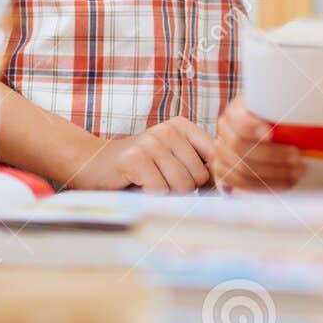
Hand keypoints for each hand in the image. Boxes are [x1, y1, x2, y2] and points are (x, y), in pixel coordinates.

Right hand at [68, 117, 215, 191]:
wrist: (92, 165)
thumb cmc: (139, 170)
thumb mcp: (172, 163)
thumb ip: (200, 170)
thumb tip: (230, 190)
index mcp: (183, 127)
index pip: (216, 159)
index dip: (210, 181)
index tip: (196, 188)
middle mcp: (169, 129)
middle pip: (199, 178)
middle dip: (183, 190)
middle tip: (160, 182)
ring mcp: (151, 142)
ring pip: (181, 186)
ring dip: (164, 194)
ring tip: (148, 183)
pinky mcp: (135, 158)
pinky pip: (159, 191)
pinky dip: (149, 196)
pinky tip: (135, 184)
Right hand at [212, 96, 304, 190]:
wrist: (258, 135)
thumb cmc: (273, 121)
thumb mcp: (275, 110)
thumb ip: (281, 112)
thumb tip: (296, 115)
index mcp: (234, 112)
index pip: (238, 121)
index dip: (252, 128)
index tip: (271, 134)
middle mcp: (224, 133)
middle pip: (240, 147)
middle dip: (271, 155)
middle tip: (296, 156)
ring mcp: (221, 154)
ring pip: (242, 169)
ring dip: (272, 173)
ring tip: (296, 171)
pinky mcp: (225, 173)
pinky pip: (242, 184)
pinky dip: (265, 186)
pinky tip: (285, 183)